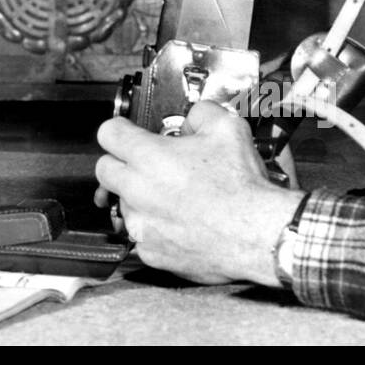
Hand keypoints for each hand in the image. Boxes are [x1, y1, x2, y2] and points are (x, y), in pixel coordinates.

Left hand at [94, 102, 304, 284]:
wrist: (259, 235)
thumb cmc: (242, 187)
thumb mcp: (227, 127)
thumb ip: (200, 113)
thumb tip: (192, 117)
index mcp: (148, 157)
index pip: (108, 132)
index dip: (119, 129)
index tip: (126, 132)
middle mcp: (137, 190)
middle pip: (104, 169)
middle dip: (121, 163)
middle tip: (144, 164)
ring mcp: (141, 224)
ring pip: (122, 204)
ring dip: (138, 197)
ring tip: (170, 196)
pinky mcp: (150, 252)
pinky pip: (140, 235)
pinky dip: (154, 228)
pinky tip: (179, 222)